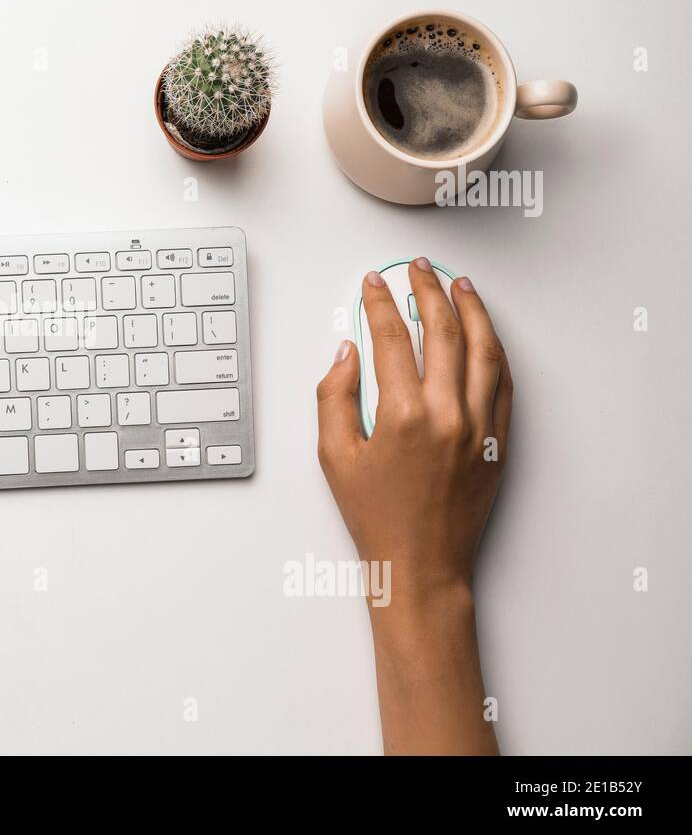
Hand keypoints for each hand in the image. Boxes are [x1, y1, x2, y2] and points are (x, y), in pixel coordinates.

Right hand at [315, 258, 511, 753]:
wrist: (421, 565)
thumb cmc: (376, 517)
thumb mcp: (333, 456)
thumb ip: (334, 397)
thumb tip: (347, 354)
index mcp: (403, 416)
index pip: (391, 339)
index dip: (379, 304)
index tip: (373, 284)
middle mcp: (448, 414)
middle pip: (443, 331)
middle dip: (428, 291)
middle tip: (418, 270)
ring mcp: (479, 426)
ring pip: (483, 349)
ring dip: (471, 310)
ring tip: (459, 286)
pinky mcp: (498, 440)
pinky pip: (502, 382)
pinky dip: (494, 350)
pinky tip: (484, 334)